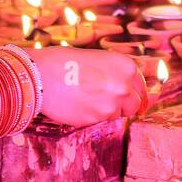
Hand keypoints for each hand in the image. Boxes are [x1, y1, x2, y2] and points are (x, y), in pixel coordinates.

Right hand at [27, 46, 146, 127]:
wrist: (40, 75)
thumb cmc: (62, 62)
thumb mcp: (96, 59)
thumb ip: (114, 73)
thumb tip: (125, 87)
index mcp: (126, 66)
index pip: (141, 87)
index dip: (135, 94)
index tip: (132, 100)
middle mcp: (124, 87)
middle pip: (134, 105)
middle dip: (123, 106)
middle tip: (106, 102)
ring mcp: (111, 106)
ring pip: (116, 115)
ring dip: (105, 111)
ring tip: (84, 100)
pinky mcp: (95, 120)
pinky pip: (98, 122)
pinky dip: (90, 117)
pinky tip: (76, 105)